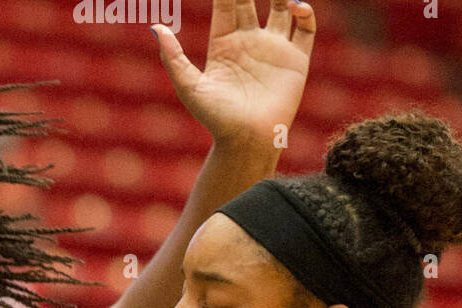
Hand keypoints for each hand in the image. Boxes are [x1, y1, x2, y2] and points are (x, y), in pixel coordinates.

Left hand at [154, 0, 315, 147]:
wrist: (246, 140)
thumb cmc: (215, 118)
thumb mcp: (189, 86)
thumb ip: (172, 56)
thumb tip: (155, 27)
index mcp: (224, 45)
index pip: (226, 5)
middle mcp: (249, 42)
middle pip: (252, 1)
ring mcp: (273, 49)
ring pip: (282, 9)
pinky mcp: (295, 60)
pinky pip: (305, 28)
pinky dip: (306, 13)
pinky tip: (297, 5)